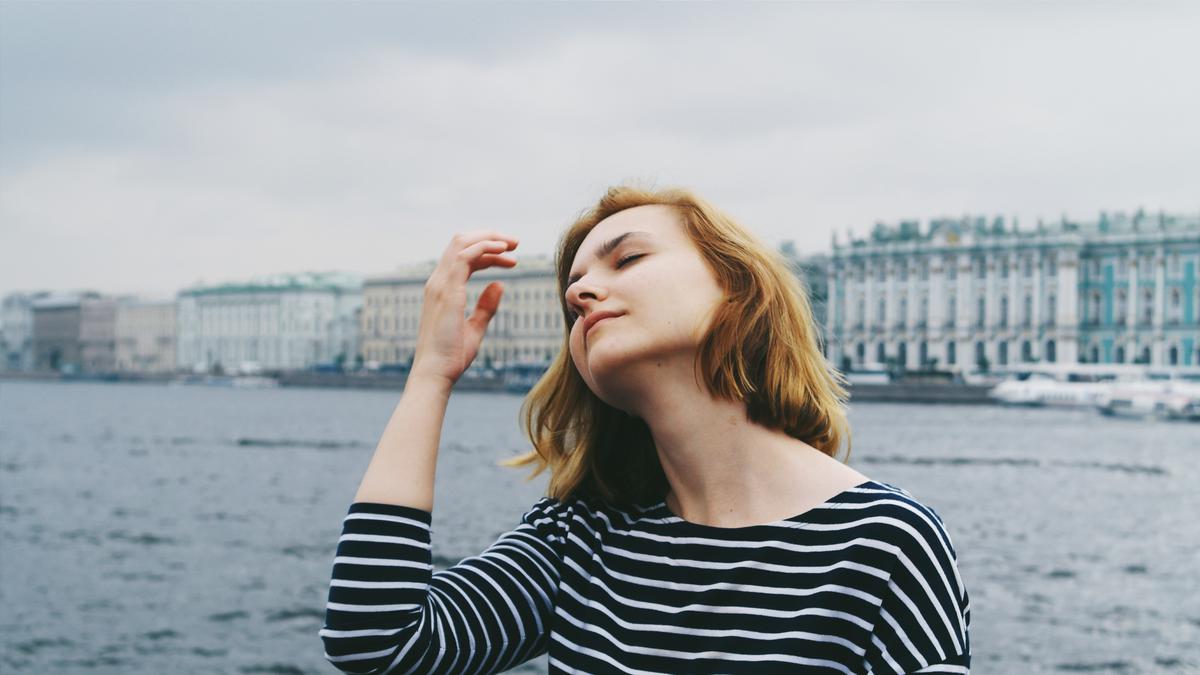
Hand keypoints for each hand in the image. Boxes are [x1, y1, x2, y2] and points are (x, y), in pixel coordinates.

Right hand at [409, 231, 518, 385]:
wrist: (436, 373)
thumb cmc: (451, 356)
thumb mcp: (474, 328)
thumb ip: (485, 307)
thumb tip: (499, 285)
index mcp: (442, 289)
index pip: (463, 257)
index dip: (487, 252)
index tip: (511, 258)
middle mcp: (438, 282)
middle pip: (461, 242)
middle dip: (489, 237)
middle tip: (516, 243)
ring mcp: (440, 284)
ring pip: (462, 243)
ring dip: (490, 239)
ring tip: (514, 244)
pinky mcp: (448, 290)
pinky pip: (465, 256)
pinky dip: (485, 247)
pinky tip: (504, 251)